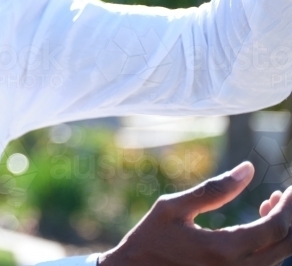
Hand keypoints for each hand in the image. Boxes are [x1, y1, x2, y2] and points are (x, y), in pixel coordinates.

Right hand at [98, 162, 291, 265]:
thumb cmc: (149, 240)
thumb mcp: (172, 208)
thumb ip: (213, 190)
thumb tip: (248, 169)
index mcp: (223, 249)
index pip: (274, 228)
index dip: (287, 206)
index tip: (289, 187)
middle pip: (284, 245)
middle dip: (289, 216)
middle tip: (285, 194)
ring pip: (277, 256)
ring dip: (280, 229)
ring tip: (271, 203)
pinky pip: (263, 263)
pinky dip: (269, 242)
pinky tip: (259, 224)